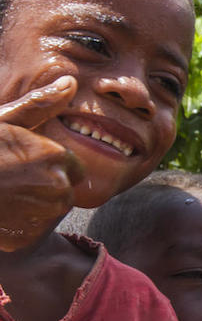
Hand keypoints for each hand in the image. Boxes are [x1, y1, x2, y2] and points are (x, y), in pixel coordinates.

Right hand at [0, 77, 84, 250]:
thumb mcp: (3, 120)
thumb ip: (40, 105)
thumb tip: (71, 82)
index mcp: (54, 157)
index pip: (74, 168)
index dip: (49, 164)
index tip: (22, 161)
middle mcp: (56, 187)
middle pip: (64, 190)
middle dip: (44, 184)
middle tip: (9, 178)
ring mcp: (42, 216)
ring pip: (50, 211)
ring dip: (33, 205)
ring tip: (2, 193)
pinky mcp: (28, 238)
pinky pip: (33, 230)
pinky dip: (20, 225)